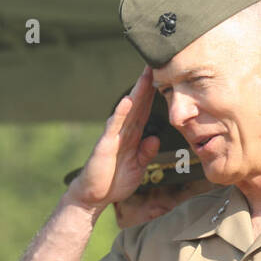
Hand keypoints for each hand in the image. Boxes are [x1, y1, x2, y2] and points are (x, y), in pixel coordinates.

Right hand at [66, 66, 161, 211]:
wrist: (95, 196)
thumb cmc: (115, 182)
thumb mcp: (138, 166)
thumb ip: (146, 152)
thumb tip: (155, 138)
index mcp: (133, 136)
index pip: (146, 111)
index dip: (155, 94)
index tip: (165, 77)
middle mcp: (123, 131)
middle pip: (138, 104)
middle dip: (147, 84)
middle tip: (157, 64)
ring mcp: (114, 136)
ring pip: (128, 110)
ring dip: (136, 92)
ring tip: (145, 75)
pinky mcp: (105, 144)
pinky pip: (114, 127)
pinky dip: (120, 113)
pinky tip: (127, 100)